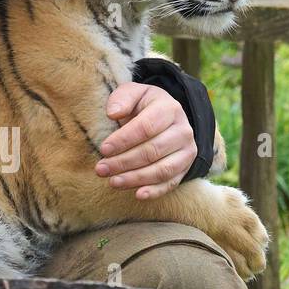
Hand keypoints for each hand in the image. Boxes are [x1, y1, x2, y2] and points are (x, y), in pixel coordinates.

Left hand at [95, 82, 196, 198]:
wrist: (165, 118)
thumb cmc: (142, 106)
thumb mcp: (132, 93)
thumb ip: (122, 98)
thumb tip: (113, 113)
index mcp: (169, 109)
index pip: (146, 127)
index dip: (123, 140)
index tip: (103, 149)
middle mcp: (183, 130)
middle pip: (152, 151)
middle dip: (124, 162)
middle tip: (101, 169)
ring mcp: (187, 151)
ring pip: (162, 170)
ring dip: (135, 179)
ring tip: (113, 182)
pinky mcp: (186, 167)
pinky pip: (171, 183)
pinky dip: (155, 191)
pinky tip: (138, 195)